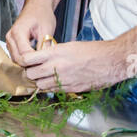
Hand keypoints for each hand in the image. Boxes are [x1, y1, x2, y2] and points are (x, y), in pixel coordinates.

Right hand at [6, 0, 57, 65]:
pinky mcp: (12, 43)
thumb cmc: (42, 15)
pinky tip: (36, 59)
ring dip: (27, 63)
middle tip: (45, 66)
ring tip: (41, 63)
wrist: (37, 6)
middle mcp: (10, 37)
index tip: (47, 64)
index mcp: (18, 32)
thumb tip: (46, 62)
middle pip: (17, 59)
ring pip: (16, 59)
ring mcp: (9, 41)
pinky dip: (25, 60)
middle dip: (31, 65)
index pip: (24, 55)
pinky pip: (16, 56)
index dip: (36, 62)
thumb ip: (44, 47)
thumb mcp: (47, 30)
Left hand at [19, 38, 134, 93]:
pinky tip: (53, 82)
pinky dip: (50, 87)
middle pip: (31, 74)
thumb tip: (42, 57)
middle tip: (33, 69)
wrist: (112, 61)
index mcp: (56, 53)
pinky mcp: (71, 89)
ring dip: (39, 81)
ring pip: (40, 85)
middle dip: (30, 72)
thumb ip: (54, 52)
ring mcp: (63, 79)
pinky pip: (53, 91)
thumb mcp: (70, 46)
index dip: (24, 61)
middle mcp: (57, 67)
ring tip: (43, 76)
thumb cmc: (94, 51)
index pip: (28, 59)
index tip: (25, 60)